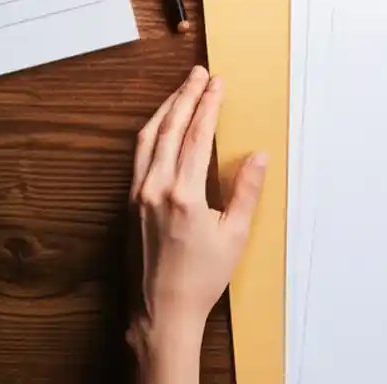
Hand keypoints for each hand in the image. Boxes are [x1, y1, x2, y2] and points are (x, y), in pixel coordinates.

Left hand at [127, 66, 266, 383]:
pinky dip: (150, 133)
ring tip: (181, 90)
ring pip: (147, 139)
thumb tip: (257, 155)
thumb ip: (246, 190)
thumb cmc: (200, 279)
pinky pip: (138, 157)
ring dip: (165, 110)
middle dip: (186, 96)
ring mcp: (137, 195)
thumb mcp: (235, 235)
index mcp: (183, 194)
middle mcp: (154, 188)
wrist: (160, 311)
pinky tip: (160, 126)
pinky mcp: (128, 205)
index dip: (208, 105)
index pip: (196, 135)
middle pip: (169, 128)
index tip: (217, 82)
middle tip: (199, 74)